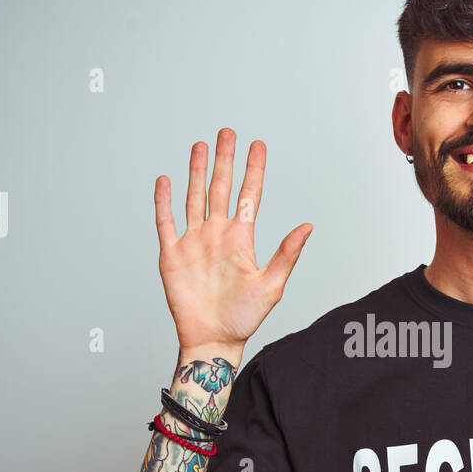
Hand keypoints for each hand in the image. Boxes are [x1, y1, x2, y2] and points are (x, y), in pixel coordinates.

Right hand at [155, 128, 311, 350]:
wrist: (213, 339)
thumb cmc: (244, 317)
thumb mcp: (271, 285)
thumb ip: (286, 254)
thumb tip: (308, 227)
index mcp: (241, 239)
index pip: (249, 195)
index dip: (254, 170)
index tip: (258, 145)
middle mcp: (217, 234)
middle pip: (221, 188)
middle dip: (224, 160)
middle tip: (227, 132)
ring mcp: (194, 243)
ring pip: (194, 198)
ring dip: (196, 172)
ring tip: (200, 146)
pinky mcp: (172, 256)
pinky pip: (166, 223)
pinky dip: (164, 202)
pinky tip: (165, 181)